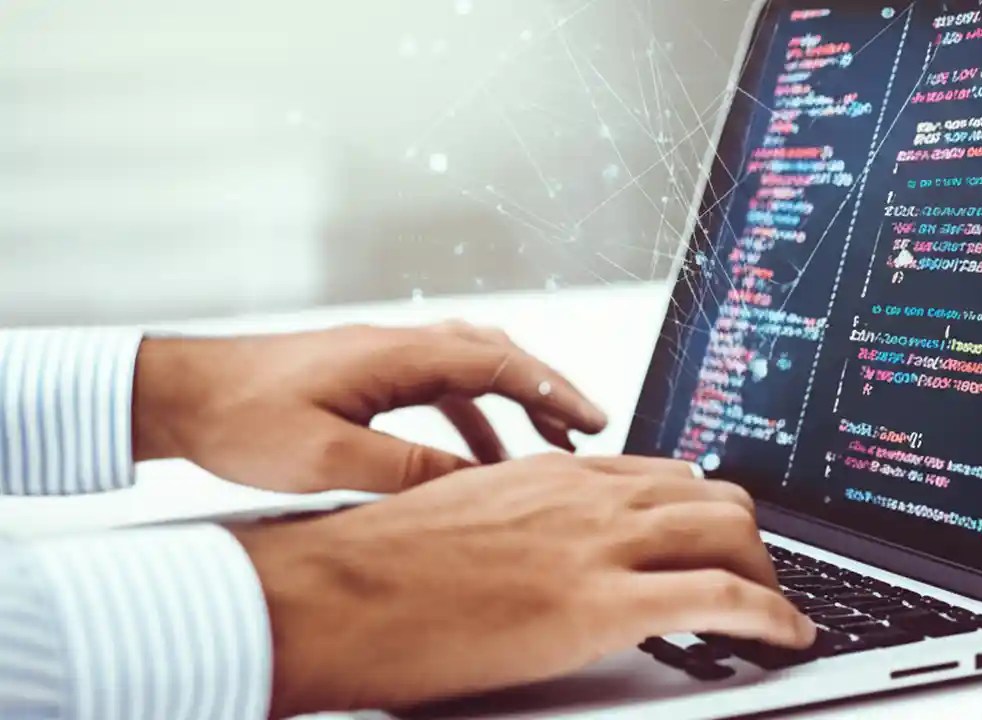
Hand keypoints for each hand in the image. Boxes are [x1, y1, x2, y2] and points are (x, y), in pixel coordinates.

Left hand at [132, 323, 607, 492]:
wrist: (181, 394)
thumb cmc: (242, 417)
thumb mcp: (330, 458)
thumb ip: (408, 470)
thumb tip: (477, 483)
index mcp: (397, 355)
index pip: (498, 362)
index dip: (551, 390)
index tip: (591, 419)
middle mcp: (398, 345)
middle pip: (495, 357)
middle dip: (546, 393)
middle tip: (586, 429)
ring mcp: (383, 357)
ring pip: (470, 371)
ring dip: (512, 406)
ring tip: (546, 448)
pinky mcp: (367, 375)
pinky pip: (439, 389)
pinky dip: (471, 418)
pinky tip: (477, 456)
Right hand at [231, 454, 815, 716]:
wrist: (334, 590)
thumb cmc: (381, 563)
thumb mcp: (465, 516)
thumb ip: (521, 520)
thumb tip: (546, 548)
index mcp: (555, 474)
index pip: (665, 474)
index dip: (707, 508)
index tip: (721, 535)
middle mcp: (589, 495)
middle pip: (713, 497)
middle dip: (751, 539)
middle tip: (758, 575)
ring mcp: (598, 544)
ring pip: (731, 533)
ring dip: (770, 574)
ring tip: (778, 608)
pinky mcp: (600, 604)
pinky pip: (722, 597)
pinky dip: (772, 614)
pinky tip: (787, 634)